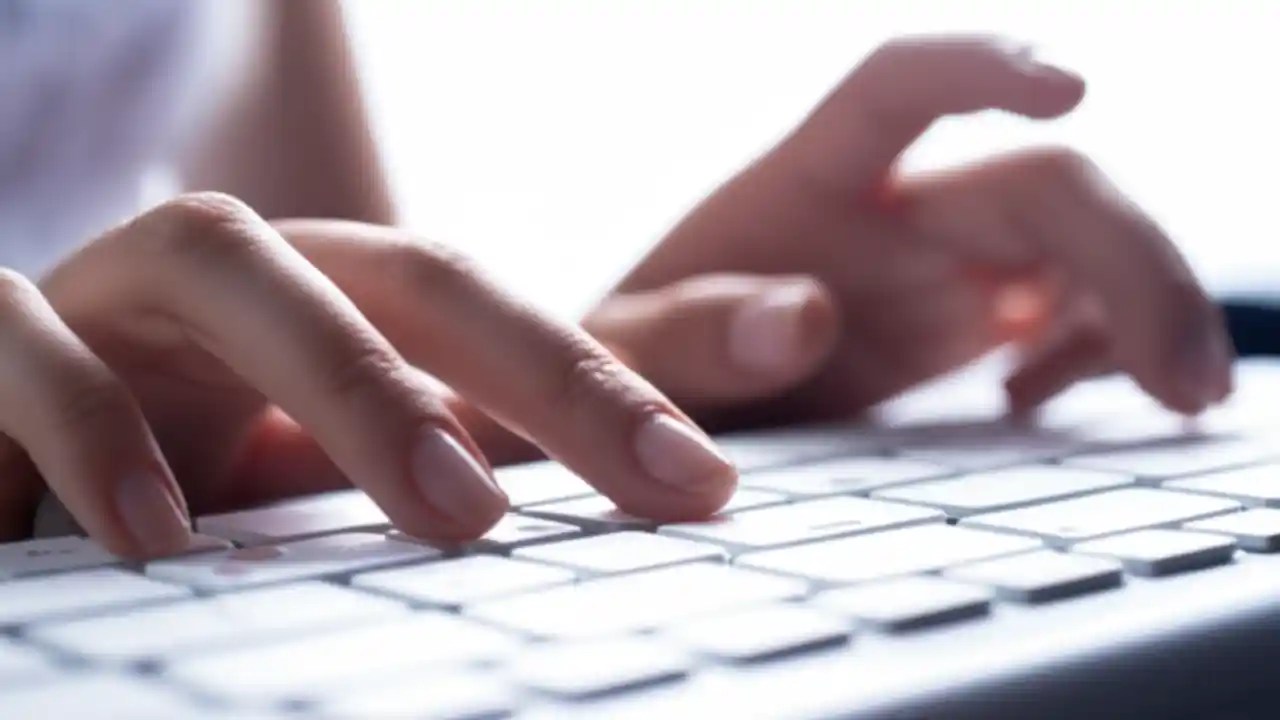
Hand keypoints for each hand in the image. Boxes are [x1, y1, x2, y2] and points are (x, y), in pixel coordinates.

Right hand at [0, 194, 734, 556]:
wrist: (20, 433)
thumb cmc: (219, 433)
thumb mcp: (377, 434)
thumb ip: (548, 405)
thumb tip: (779, 366)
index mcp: (342, 292)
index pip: (493, 312)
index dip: (603, 382)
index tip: (705, 481)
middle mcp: (256, 274)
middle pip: (403, 274)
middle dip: (526, 368)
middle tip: (650, 482)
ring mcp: (126, 294)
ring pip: (226, 265)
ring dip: (346, 378)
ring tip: (458, 511)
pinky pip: (26, 352)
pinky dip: (92, 430)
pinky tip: (156, 539)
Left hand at [585, 36, 1231, 430]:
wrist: (633, 419)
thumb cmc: (623, 367)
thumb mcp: (624, 355)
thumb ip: (689, 335)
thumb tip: (804, 316)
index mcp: (801, 183)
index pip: (896, 85)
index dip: (980, 67)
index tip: (1066, 87)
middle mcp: (886, 210)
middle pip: (1039, 179)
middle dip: (1130, 254)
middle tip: (1184, 379)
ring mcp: (931, 268)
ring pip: (1076, 244)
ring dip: (1146, 306)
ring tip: (1176, 398)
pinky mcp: (954, 327)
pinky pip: (1060, 312)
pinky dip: (1089, 348)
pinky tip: (1041, 399)